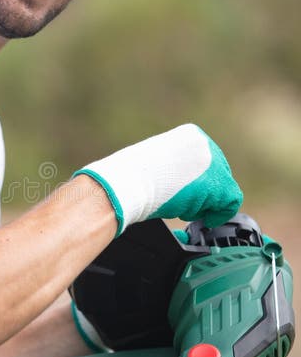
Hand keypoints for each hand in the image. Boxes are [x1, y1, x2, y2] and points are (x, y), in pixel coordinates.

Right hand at [74, 124, 242, 234]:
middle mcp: (206, 145)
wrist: (127, 183)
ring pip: (221, 191)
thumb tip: (185, 185)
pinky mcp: (217, 183)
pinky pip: (229, 202)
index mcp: (191, 135)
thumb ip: (176, 167)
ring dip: (204, 204)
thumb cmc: (131, 176)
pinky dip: (219, 214)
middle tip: (185, 207)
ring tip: (181, 208)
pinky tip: (205, 220)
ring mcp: (213, 163)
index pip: (207, 162)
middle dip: (204, 195)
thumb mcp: (157, 162)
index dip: (199, 182)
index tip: (188, 195)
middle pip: (219, 175)